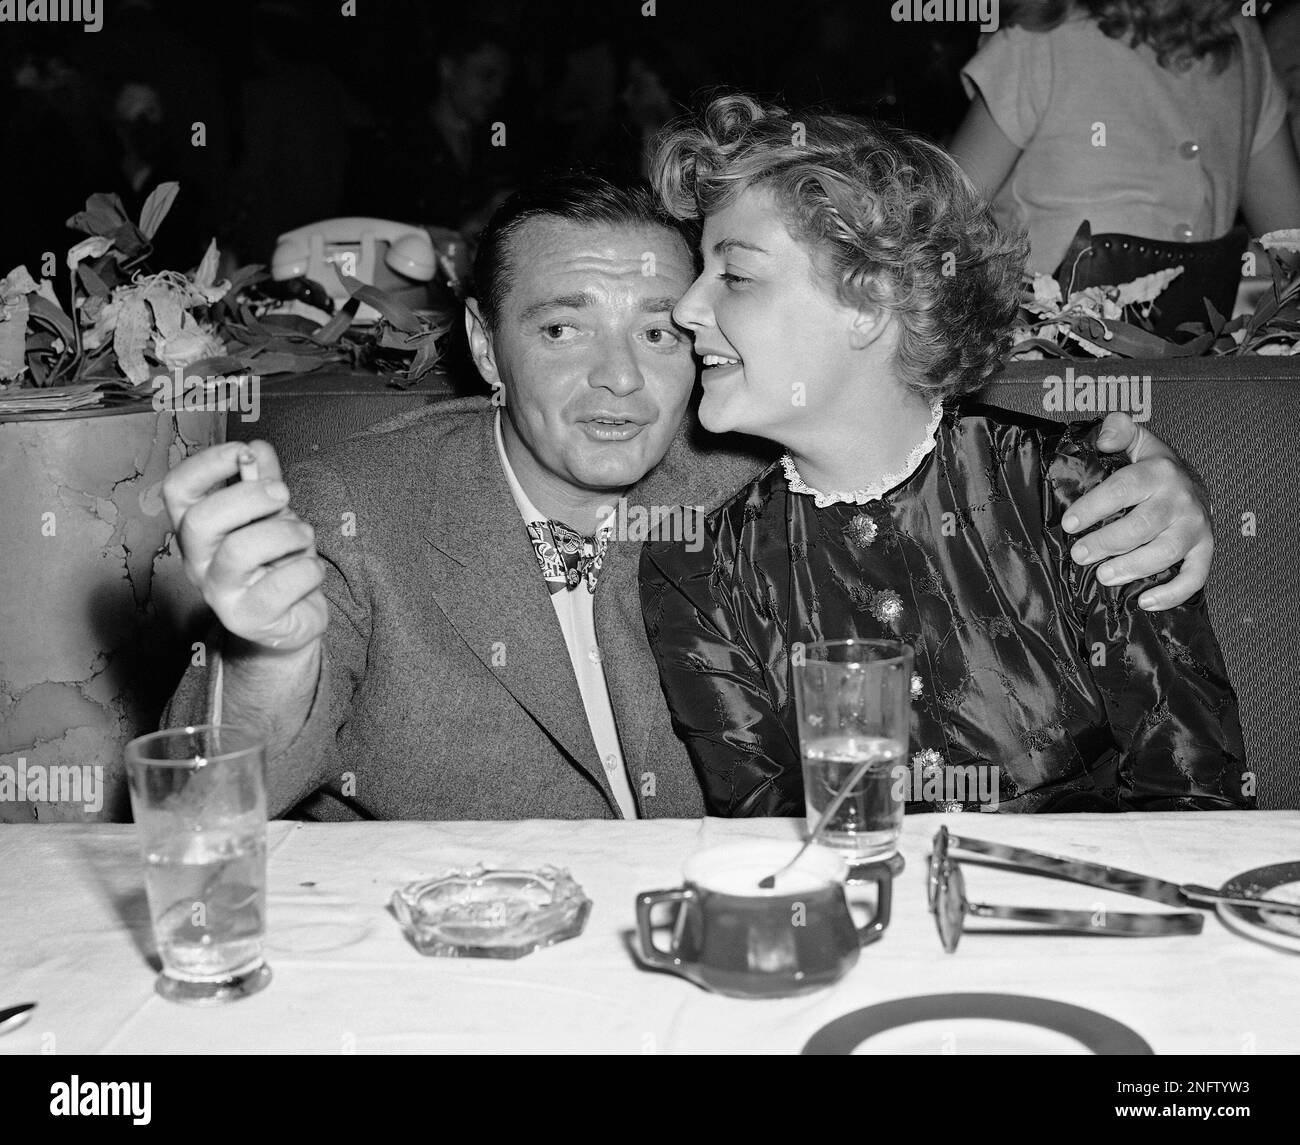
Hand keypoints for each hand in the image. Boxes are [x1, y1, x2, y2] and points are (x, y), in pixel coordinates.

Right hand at [162, 440, 327, 652]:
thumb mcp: (272, 515)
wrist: (292, 618)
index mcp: (197, 529)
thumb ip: (263, 481)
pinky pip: (279, 585)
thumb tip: (256, 448)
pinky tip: (311, 570)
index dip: (206, 464)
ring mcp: (219, 593)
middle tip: (284, 494)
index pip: (176, 490)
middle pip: (201, 520)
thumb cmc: (277, 560)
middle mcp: (198, 561)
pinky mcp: (247, 619)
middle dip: (250, 497)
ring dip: (285, 533)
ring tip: (303, 536)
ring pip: (240, 551)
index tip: (242, 452)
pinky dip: (307, 569)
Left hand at [1061, 412, 1212, 610]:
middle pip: (1142, 526)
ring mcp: (1196, 527)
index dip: (1094, 507)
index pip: (1123, 489)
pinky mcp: (1204, 550)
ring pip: (1166, 552)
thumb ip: (1117, 430)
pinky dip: (1173, 593)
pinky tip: (1146, 602)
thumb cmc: (1154, 466)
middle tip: (1080, 555)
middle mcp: (1181, 500)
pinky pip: (1195, 577)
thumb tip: (1104, 437)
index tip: (1070, 524)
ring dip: (1133, 568)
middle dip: (1107, 542)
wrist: (1193, 483)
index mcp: (1159, 471)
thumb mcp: (1136, 439)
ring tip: (1103, 576)